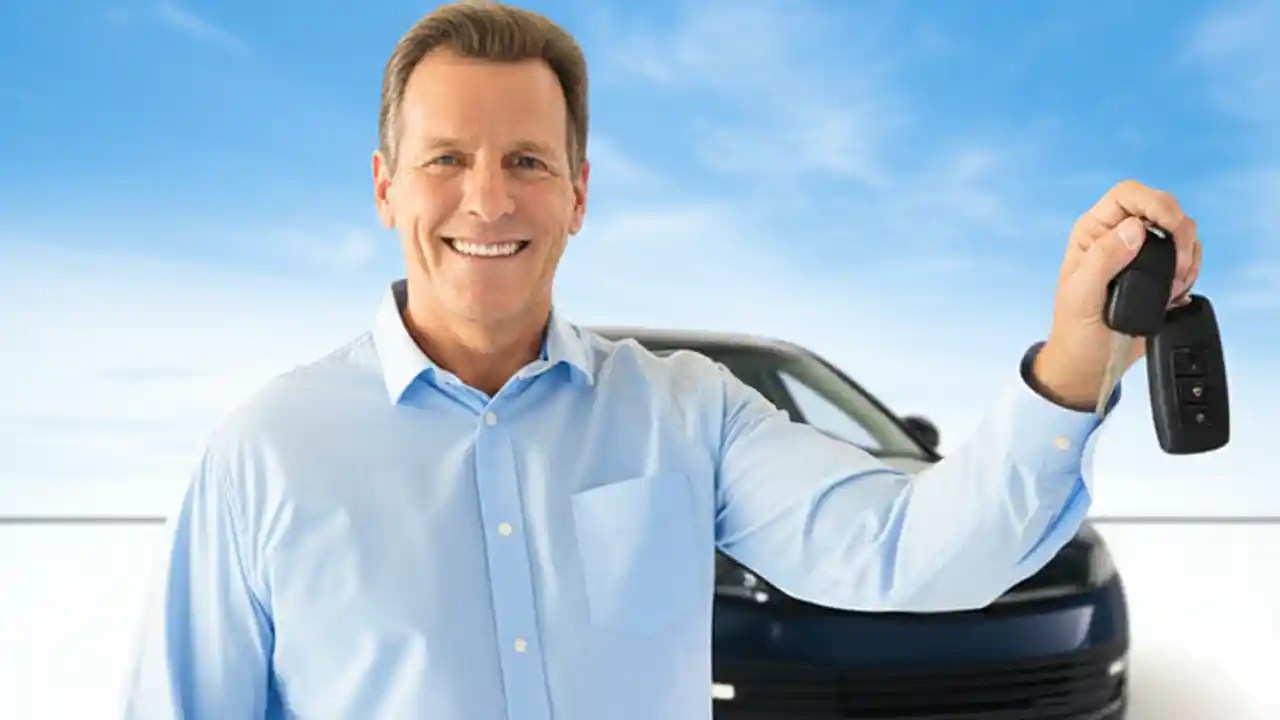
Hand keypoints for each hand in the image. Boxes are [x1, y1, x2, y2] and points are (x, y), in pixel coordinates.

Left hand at [1033, 179, 1201, 410]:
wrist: (1090, 364)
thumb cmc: (1075, 331)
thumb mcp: (1081, 296)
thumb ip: (1103, 259)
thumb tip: (1133, 228)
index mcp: (1093, 233)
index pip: (1127, 194)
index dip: (1154, 202)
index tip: (1170, 227)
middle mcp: (1117, 236)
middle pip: (1163, 208)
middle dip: (1179, 233)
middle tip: (1174, 268)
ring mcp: (1140, 254)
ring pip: (1181, 232)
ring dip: (1186, 256)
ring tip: (1170, 287)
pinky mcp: (1158, 272)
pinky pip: (1188, 256)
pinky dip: (1190, 271)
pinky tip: (1174, 293)